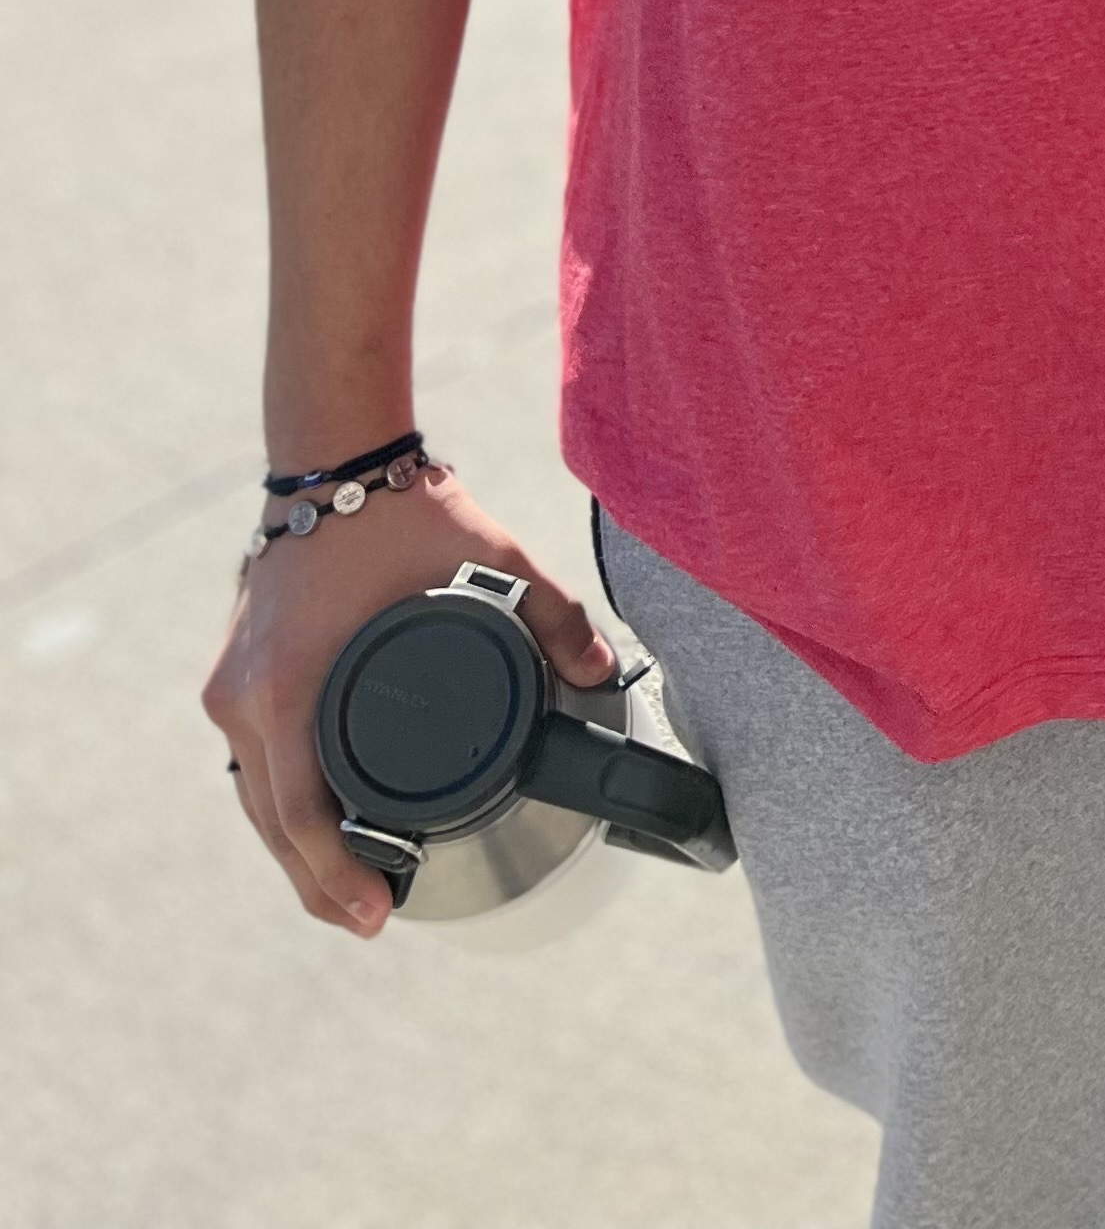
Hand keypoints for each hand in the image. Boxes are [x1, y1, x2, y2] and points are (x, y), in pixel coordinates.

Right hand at [202, 471, 614, 937]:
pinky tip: (315, 831)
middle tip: (372, 920)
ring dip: (296, 848)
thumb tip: (601, 671)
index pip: (300, 816)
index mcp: (288, 687)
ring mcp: (232, 687)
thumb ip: (552, 612)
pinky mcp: (237, 674)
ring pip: (256, 799)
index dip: (334, 878)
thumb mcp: (490, 553)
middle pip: (271, 825)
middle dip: (318, 882)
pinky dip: (283, 802)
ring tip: (351, 891)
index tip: (374, 917)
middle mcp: (245, 698)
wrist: (334, 454)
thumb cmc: (402, 509)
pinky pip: (253, 762)